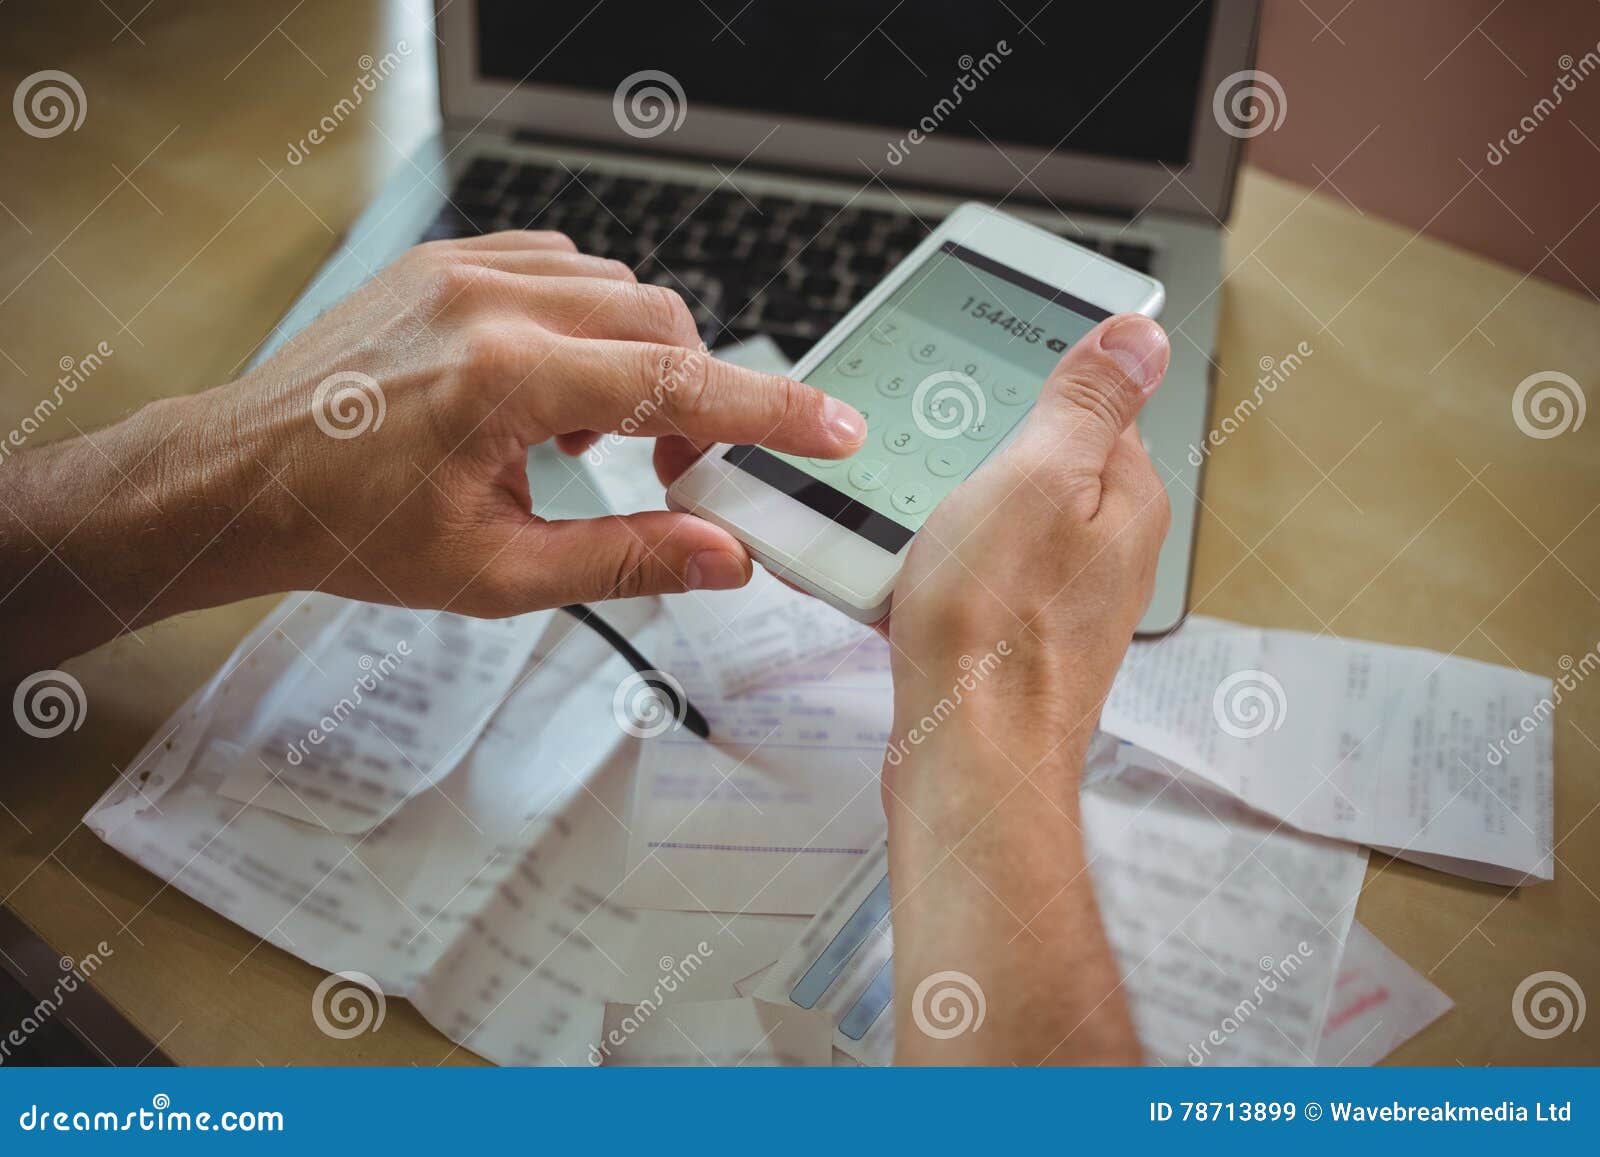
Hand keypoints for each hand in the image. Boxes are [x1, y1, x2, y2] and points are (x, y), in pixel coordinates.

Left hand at [183, 231, 866, 614]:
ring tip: (594, 437)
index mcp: (502, 380)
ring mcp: (464, 269)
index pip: (678, 384)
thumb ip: (628, 557)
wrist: (243, 479)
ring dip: (640, 360)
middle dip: (697, 396)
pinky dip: (590, 322)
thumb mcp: (499, 574)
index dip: (772, 411)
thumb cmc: (351, 532)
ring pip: (618, 289)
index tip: (833, 429)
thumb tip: (726, 555)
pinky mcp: (448, 261)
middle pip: (661, 324)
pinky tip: (559, 385)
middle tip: (680, 469)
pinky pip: (562, 267)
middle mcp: (488, 302)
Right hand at [885, 313, 1170, 777]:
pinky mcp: (1012, 637)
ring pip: (993, 521)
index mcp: (1125, 498)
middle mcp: (1105, 550)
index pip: (1091, 404)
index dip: (1028, 386)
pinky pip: (967, 576)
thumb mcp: (1036, 479)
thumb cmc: (995, 633)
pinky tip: (901, 584)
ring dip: (941, 516)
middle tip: (930, 466)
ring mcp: (1059, 598)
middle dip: (973, 457)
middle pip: (1035, 464)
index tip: (979, 386)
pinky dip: (929, 569)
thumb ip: (1088, 402)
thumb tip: (1141, 335)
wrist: (965, 762)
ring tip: (908, 531)